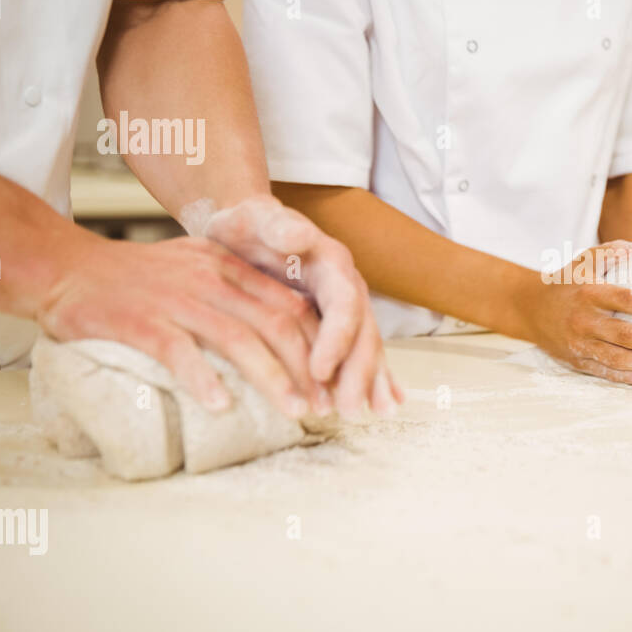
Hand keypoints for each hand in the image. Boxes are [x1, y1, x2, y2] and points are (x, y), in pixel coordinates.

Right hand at [38, 235, 334, 418]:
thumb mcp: (196, 266)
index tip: (334, 380)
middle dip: (307, 368)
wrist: (66, 267)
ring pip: (237, 340)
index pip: (289, 305)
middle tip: (323, 405)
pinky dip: (202, 379)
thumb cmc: (135, 277)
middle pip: (273, 325)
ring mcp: (175, 300)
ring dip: (271, 379)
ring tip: (293, 411)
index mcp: (227, 267)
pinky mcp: (140, 322)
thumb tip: (284, 327)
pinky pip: (179, 352)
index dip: (319, 344)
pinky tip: (221, 406)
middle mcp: (209, 280)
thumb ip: (237, 289)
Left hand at [200, 194, 400, 416]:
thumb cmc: (246, 227)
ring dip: (370, 382)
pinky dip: (373, 379)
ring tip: (374, 413)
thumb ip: (275, 225)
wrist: (247, 230)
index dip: (337, 338)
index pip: (343, 303)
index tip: (320, 371)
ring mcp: (345, 307)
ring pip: (364, 347)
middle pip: (362, 331)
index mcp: (331, 262)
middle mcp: (346, 286)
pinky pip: (358, 353)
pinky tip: (385, 403)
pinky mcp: (337, 324)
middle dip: (358, 371)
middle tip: (347, 408)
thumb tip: (299, 235)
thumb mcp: (253, 218)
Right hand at [521, 241, 631, 384]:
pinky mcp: (576, 360)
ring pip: (616, 358)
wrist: (528, 307)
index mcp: (590, 292)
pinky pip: (603, 372)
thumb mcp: (583, 261)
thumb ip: (613, 251)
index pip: (627, 299)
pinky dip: (625, 377)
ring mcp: (580, 343)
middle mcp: (585, 320)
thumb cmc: (565, 281)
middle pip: (625, 334)